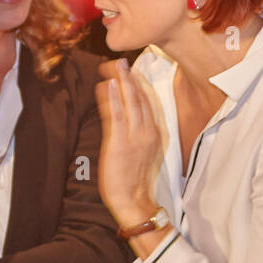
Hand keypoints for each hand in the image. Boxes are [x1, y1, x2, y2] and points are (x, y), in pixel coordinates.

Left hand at [95, 58, 163, 227]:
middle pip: (140, 98)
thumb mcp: (143, 154)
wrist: (134, 201)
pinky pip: (115, 115)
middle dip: (130, 78)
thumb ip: (138, 136)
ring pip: (129, 102)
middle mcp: (148, 132)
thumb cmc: (134, 180)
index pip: (149, 103)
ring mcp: (135, 137)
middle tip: (122, 60)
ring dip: (121, 81)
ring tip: (114, 65)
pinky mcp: (120, 142)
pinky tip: (106, 84)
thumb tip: (127, 121)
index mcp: (155, 134)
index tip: (133, 70)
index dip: (140, 85)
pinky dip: (111, 97)